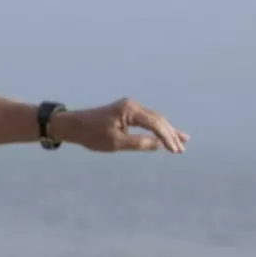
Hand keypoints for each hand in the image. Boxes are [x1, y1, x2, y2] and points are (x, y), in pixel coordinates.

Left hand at [52, 98, 188, 152]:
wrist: (72, 125)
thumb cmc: (91, 134)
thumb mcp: (115, 143)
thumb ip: (138, 143)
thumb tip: (158, 145)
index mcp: (129, 110)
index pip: (155, 124)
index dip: (167, 138)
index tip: (175, 150)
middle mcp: (132, 105)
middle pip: (158, 120)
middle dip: (170, 135)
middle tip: (182, 149)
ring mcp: (129, 107)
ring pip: (154, 119)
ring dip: (167, 131)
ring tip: (182, 142)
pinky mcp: (126, 112)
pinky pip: (146, 120)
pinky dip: (157, 128)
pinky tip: (167, 134)